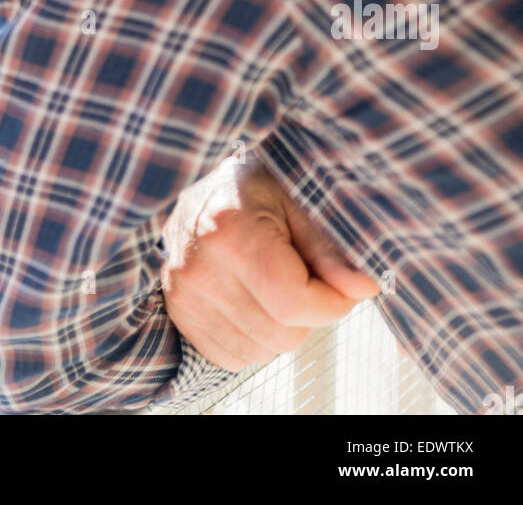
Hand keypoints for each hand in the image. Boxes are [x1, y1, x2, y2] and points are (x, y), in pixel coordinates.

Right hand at [161, 152, 378, 373]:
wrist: (200, 183)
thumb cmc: (255, 187)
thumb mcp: (298, 200)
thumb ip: (330, 248)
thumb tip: (364, 288)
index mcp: (230, 229)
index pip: (294, 302)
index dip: (332, 303)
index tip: (343, 285)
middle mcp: (199, 266)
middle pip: (282, 333)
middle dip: (307, 312)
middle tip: (300, 270)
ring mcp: (182, 292)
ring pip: (262, 351)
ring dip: (280, 325)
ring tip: (271, 278)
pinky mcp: (176, 312)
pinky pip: (235, 357)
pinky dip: (253, 334)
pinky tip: (250, 294)